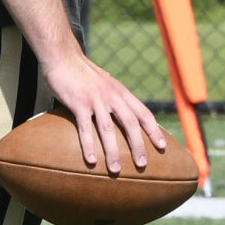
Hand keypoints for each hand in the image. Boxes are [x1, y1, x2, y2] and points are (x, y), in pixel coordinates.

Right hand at [39, 52, 167, 175]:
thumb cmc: (81, 72)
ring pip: (108, 128)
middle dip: (138, 145)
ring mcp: (95, 99)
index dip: (154, 130)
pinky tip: (91, 161)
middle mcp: (111, 95)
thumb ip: (113, 97)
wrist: (61, 55)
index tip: (162, 147)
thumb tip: (120, 116)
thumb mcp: (104, 82)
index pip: (143, 112)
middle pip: (130, 123)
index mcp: (120, 91)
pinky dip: (89, 145)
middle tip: (142, 165)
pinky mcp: (78, 102)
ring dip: (113, 151)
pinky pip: (85, 127)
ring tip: (116, 170)